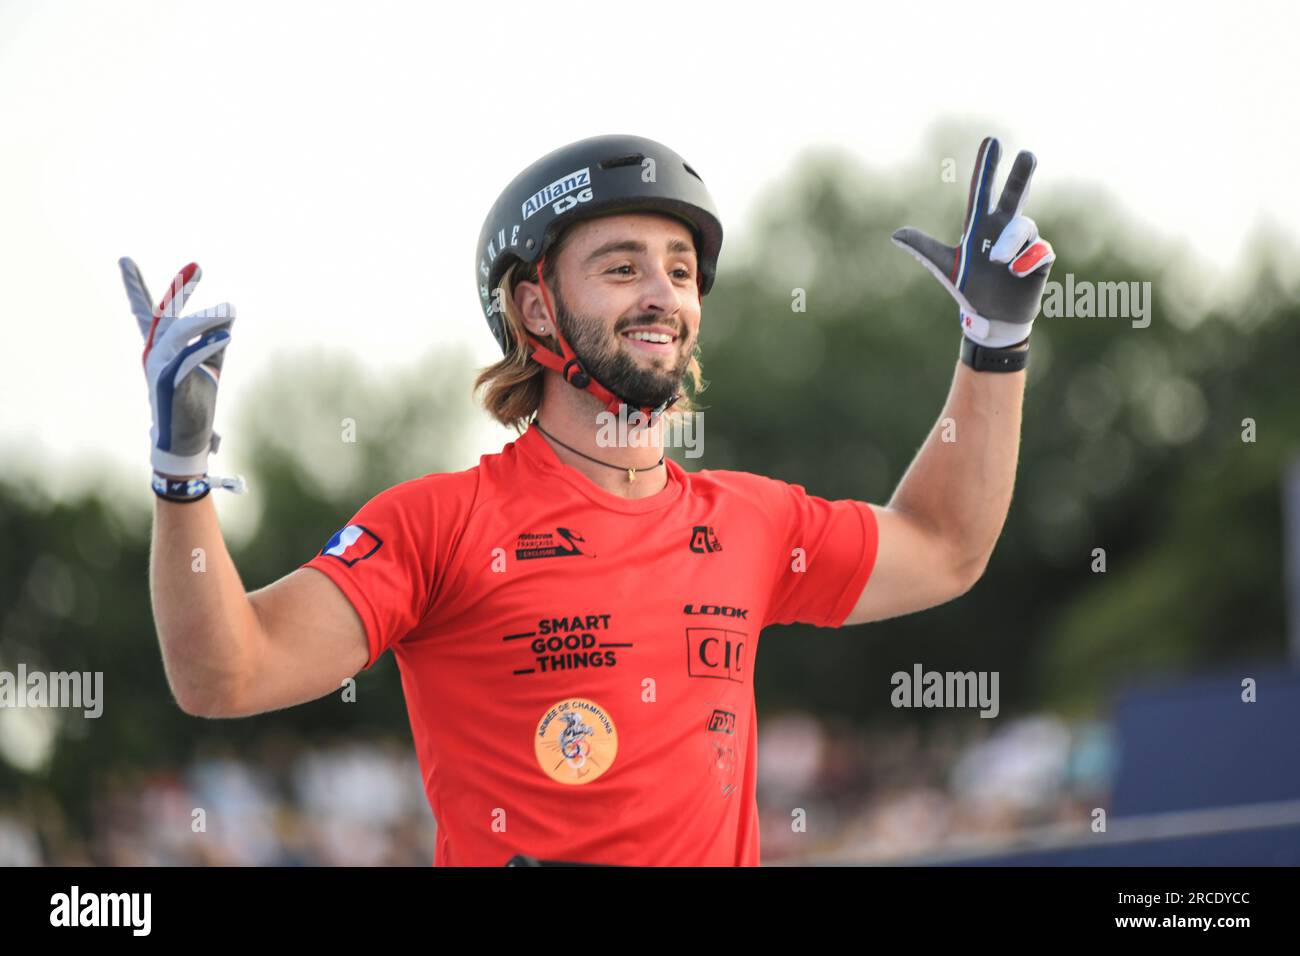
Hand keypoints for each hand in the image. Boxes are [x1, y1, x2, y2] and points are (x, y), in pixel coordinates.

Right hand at [120, 258, 235, 477]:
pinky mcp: (170, 383)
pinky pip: (189, 358)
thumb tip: (228, 313)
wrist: (186, 440)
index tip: (124, 261)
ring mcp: (159, 367)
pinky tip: (226, 336)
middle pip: (163, 314)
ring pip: (180, 332)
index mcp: (160, 347)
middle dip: (178, 288)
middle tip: (196, 266)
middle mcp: (154, 353)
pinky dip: (207, 345)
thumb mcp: (210, 364)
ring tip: (229, 310)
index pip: (145, 312)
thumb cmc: (196, 401)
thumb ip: (215, 338)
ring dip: (206, 319)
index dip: (134, 287)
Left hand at [892, 137, 1055, 347]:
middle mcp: (1004, 228)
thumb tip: (894, 234)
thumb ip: (923, 248)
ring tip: (998, 263)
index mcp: (981, 226)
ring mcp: (1025, 242)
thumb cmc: (970, 288)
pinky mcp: (1040, 258)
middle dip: (1021, 174)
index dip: (986, 167)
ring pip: (1024, 227)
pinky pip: (1039, 250)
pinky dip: (1027, 261)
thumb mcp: (946, 267)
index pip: (983, 191)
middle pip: (1015, 194)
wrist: (992, 317)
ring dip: (1010, 244)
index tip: (991, 141)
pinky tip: (1017, 273)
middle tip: (1027, 153)